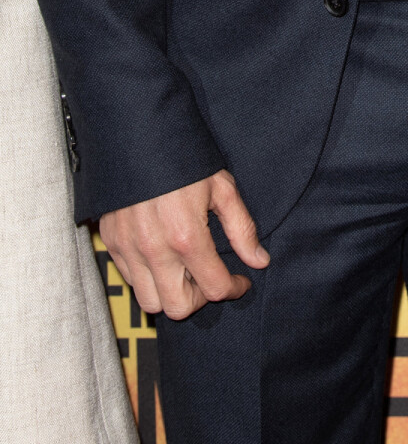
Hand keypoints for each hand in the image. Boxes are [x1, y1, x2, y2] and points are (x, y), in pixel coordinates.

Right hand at [99, 169, 269, 320]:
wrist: (140, 134)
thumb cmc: (186, 159)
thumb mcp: (222, 187)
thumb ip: (242, 228)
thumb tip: (259, 261)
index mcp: (186, 237)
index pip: (213, 288)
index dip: (234, 289)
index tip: (240, 280)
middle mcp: (154, 250)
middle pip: (178, 308)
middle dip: (199, 299)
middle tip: (210, 277)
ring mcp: (129, 249)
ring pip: (149, 302)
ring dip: (171, 294)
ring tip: (185, 270)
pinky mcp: (111, 243)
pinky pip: (130, 280)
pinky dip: (148, 279)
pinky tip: (163, 258)